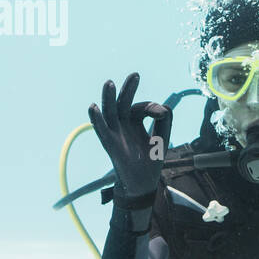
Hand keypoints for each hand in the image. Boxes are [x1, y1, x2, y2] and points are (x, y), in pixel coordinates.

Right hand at [88, 73, 171, 198]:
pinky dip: (97, 119)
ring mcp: (115, 133)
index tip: (161, 114)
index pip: (141, 107)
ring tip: (110, 83)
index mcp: (135, 122)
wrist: (143, 183)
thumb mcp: (162, 138)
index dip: (152, 107)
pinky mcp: (111, 145)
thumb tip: (164, 107)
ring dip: (109, 98)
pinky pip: (101, 130)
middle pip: (123, 103)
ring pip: (110, 112)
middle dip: (128, 89)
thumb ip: (164, 122)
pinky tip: (93, 107)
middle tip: (135, 75)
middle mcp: (123, 125)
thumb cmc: (150, 160)